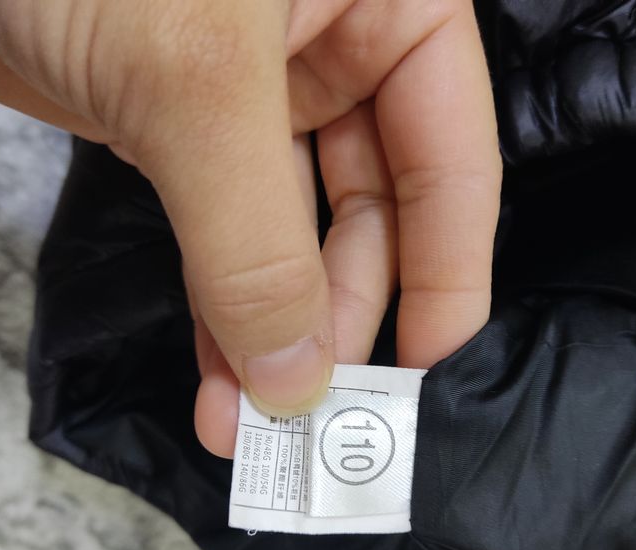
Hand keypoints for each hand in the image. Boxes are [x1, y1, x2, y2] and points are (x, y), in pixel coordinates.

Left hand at [0, 0, 501, 456]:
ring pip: (294, 239)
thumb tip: (295, 378)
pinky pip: (223, 238)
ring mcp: (256, 96)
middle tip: (316, 419)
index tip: (425, 380)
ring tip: (251, 422)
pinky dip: (220, 309)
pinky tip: (216, 375)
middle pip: (376, 216)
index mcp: (389, 7)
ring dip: (275, 332)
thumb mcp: (191, 81)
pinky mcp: (181, 131)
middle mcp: (337, 52)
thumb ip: (257, 237)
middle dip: (341, 320)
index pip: (454, 163)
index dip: (449, 278)